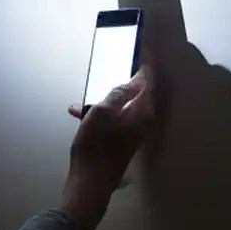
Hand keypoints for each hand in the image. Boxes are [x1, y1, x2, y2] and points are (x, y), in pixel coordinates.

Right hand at [58, 67, 161, 229]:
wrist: (89, 184)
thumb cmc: (94, 147)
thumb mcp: (101, 112)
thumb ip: (119, 92)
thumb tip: (137, 77)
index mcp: (143, 111)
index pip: (150, 78)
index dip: (144, 61)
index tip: (138, 45)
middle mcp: (144, 120)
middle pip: (138, 90)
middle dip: (122, 78)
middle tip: (109, 63)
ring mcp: (134, 131)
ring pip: (123, 104)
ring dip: (104, 97)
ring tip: (84, 98)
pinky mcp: (123, 139)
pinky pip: (115, 117)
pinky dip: (101, 112)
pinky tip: (80, 113)